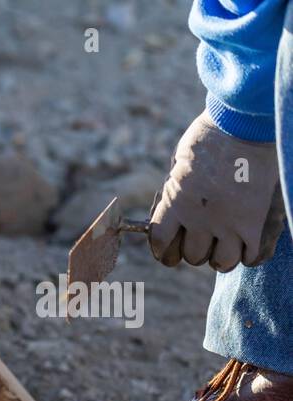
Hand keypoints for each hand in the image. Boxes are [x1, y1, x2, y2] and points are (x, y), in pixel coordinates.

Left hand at [149, 112, 282, 271]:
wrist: (243, 122)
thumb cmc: (209, 138)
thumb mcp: (178, 166)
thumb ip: (174, 195)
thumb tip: (170, 215)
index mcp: (175, 203)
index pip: (161, 243)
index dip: (165, 249)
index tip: (171, 246)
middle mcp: (198, 218)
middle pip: (192, 257)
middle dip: (197, 249)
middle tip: (206, 236)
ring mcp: (227, 222)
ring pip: (220, 263)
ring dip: (222, 255)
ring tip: (227, 242)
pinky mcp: (254, 221)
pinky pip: (250, 256)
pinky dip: (248, 254)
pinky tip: (247, 241)